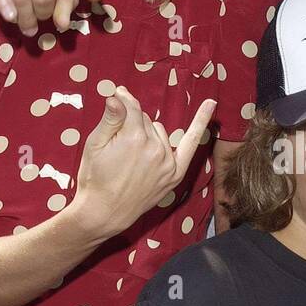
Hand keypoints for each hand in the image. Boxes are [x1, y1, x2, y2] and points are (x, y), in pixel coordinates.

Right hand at [71, 89, 216, 239]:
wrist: (104, 212)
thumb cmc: (94, 177)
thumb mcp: (94, 145)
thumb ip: (110, 119)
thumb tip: (117, 96)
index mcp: (133, 137)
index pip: (132, 108)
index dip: (122, 100)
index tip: (118, 94)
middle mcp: (155, 148)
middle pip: (145, 121)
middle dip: (131, 124)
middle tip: (116, 143)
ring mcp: (167, 161)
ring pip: (159, 131)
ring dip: (148, 134)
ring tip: (131, 154)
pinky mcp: (175, 173)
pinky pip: (190, 143)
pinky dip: (200, 124)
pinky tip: (210, 105)